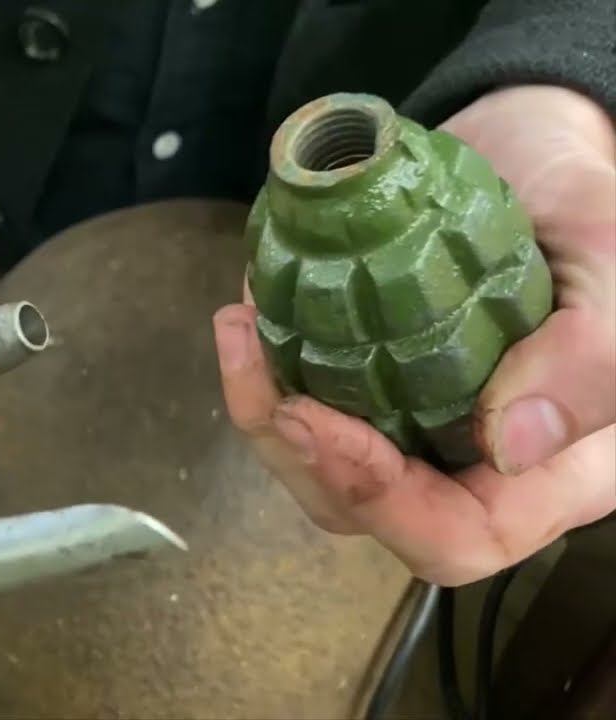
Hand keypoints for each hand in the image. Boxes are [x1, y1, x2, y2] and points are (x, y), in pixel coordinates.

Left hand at [214, 86, 615, 584]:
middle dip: (295, 451)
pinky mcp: (373, 385)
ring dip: (264, 409)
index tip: (309, 417)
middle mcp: (480, 465)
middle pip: (370, 514)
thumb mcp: (615, 256)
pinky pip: (309, 406)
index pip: (462, 535)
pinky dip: (267, 367)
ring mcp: (419, 428)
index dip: (379, 499)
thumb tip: (510, 444)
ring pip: (322, 470)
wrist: (536, 147)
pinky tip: (250, 307)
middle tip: (250, 359)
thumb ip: (592, 357)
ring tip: (240, 325)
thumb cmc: (592, 202)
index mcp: (558, 467)